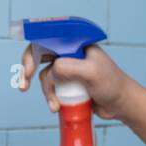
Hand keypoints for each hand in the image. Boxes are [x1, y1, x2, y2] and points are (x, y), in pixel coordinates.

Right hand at [18, 42, 134, 120]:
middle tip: (25, 85)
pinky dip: (51, 98)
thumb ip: (70, 67)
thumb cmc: (112, 84)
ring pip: (45, 76)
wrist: (120, 104)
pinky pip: (51, 89)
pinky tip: (56, 107)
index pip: (48, 37)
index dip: (34, 50)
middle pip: (39, 55)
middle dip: (28, 69)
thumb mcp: (92, 72)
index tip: (29, 67)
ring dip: (46, 92)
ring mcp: (67, 69)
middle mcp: (68, 53)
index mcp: (75, 43)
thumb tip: (52, 70)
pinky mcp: (67, 85)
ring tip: (55, 105)